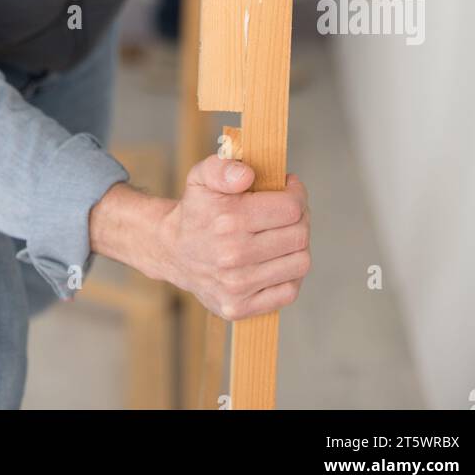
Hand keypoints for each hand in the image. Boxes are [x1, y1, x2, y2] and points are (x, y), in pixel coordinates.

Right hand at [156, 154, 310, 320]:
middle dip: (300, 218)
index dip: (296, 194)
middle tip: (287, 212)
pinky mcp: (240, 307)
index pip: (290, 208)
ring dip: (297, 246)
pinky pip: (289, 291)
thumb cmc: (196, 210)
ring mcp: (237, 286)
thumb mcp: (202, 176)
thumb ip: (223, 167)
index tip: (289, 189)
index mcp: (228, 220)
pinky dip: (289, 274)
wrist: (174, 252)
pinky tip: (276, 260)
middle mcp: (233, 256)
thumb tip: (247, 176)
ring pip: (300, 263)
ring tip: (282, 235)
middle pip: (299, 235)